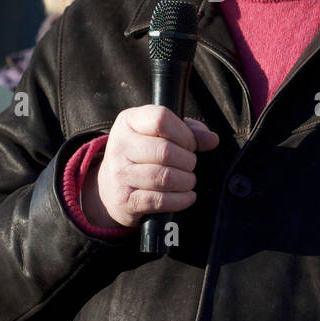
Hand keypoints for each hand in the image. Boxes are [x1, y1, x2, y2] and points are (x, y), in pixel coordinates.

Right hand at [81, 105, 218, 228]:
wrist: (108, 188)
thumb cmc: (140, 155)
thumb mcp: (157, 134)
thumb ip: (187, 131)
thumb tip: (211, 139)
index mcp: (128, 122)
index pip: (161, 119)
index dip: (184, 133)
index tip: (190, 144)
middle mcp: (120, 146)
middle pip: (166, 151)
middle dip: (188, 160)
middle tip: (189, 165)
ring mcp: (120, 174)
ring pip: (166, 177)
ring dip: (186, 181)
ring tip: (188, 180)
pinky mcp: (125, 200)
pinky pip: (161, 201)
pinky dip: (181, 200)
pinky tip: (186, 195)